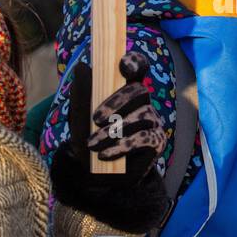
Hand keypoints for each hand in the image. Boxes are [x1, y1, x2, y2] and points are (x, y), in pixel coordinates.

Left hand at [49, 52, 171, 233]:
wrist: (98, 173)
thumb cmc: (90, 139)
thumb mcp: (79, 118)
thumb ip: (81, 95)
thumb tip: (81, 67)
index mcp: (125, 90)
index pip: (136, 68)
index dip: (134, 62)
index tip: (124, 65)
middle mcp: (142, 101)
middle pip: (139, 90)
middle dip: (117, 102)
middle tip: (96, 118)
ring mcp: (152, 120)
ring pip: (141, 115)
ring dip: (114, 130)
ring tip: (93, 144)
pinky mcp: (157, 140)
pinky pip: (143, 138)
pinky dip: (122, 145)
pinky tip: (105, 154)